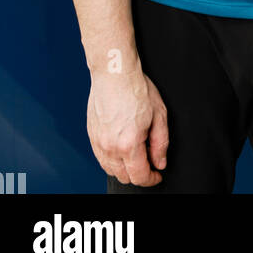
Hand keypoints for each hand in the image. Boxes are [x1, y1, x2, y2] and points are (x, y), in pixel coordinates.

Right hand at [87, 67, 168, 186]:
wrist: (114, 74)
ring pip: (111, 170)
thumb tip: (160, 161)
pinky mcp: (91, 136)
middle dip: (139, 174)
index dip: (151, 179)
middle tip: (149, 162)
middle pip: (124, 177)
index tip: (157, 175)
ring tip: (136, 155)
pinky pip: (101, 159)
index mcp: (129, 144)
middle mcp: (110, 147)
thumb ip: (161, 143)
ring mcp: (98, 143)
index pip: (140, 176)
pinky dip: (112, 161)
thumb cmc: (135, 89)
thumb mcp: (159, 114)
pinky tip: (121, 150)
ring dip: (124, 169)